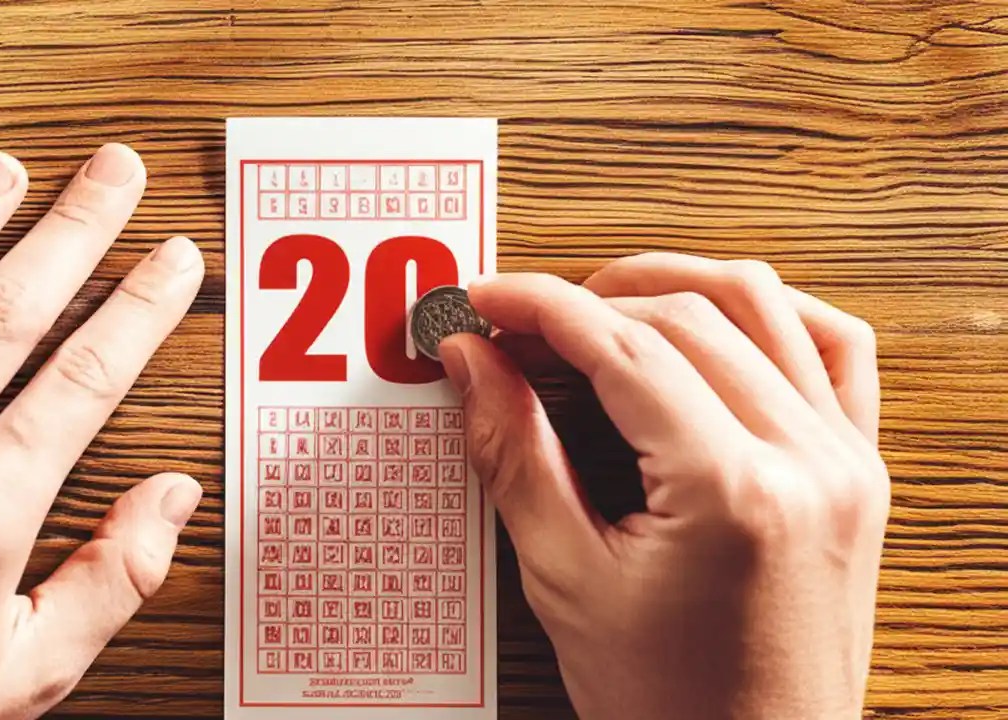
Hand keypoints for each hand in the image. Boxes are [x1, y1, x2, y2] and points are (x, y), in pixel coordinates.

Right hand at [438, 254, 887, 719]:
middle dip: (587, 302)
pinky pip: (834, 348)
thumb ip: (515, 454)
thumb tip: (474, 361)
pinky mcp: (859, 473)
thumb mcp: (565, 580)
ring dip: (671, 288)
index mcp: (733, 494)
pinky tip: (712, 324)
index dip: (540, 307)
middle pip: (686, 318)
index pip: (624, 348)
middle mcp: (807, 463)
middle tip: (517, 326)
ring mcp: (845, 463)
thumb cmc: (667, 704)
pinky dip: (767, 314)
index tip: (484, 301)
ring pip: (762, 306)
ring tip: (599, 306)